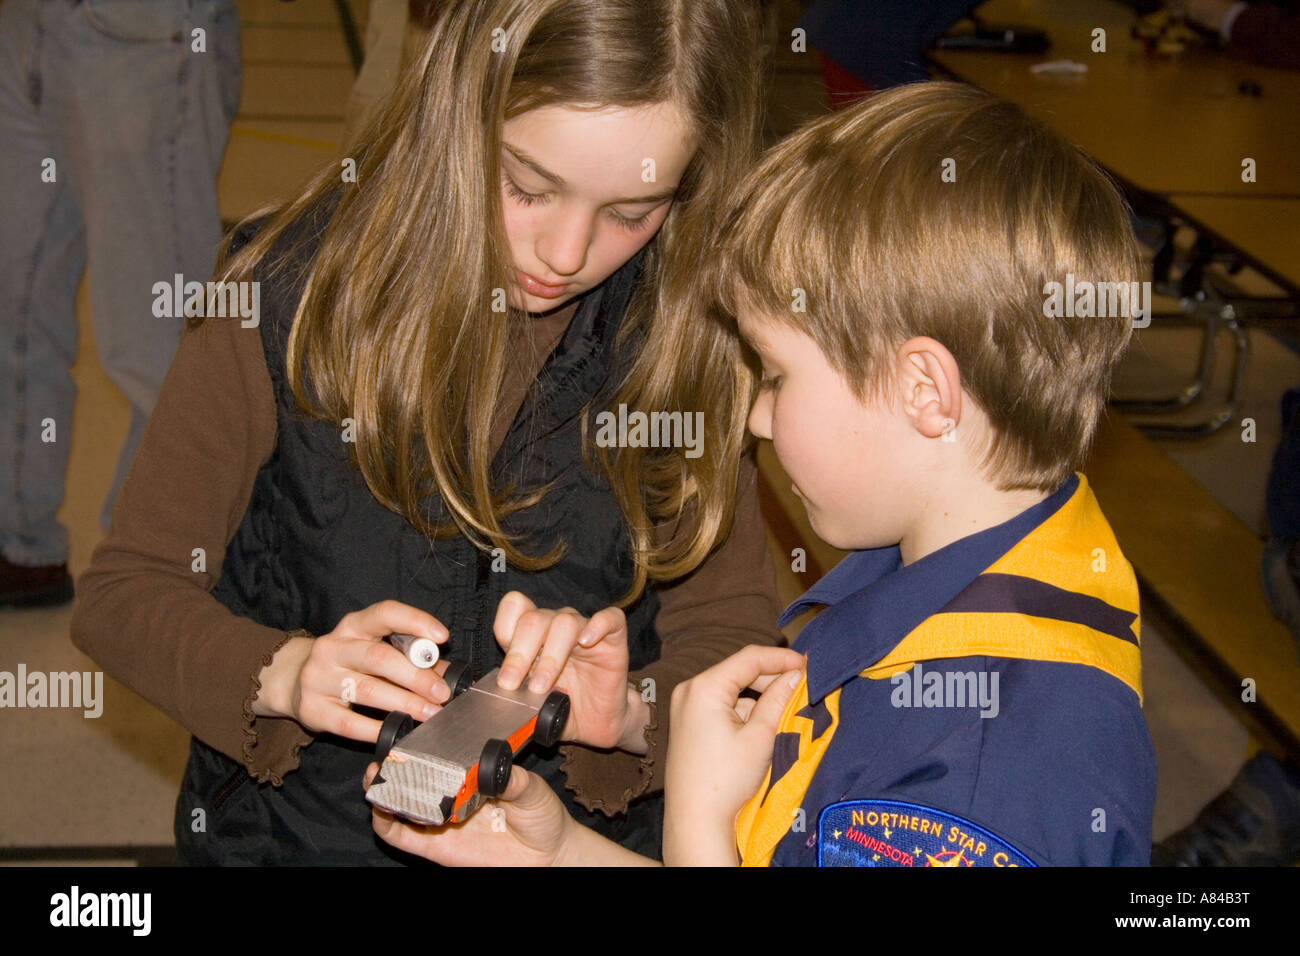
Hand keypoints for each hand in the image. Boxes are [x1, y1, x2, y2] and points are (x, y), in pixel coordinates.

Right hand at [254, 600, 450, 742]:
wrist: (293, 679)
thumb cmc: (348, 663)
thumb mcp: (373, 649)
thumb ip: (409, 657)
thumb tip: (446, 674)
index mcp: (354, 626)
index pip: (385, 613)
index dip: (415, 622)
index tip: (443, 637)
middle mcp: (333, 647)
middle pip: (379, 658)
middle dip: (416, 677)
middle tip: (441, 693)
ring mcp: (318, 677)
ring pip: (368, 690)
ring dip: (405, 703)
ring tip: (430, 714)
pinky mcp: (311, 709)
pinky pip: (349, 723)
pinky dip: (377, 729)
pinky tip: (397, 732)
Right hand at [365, 762, 577, 865]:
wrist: (548, 854)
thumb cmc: (542, 816)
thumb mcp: (531, 788)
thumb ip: (510, 777)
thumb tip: (492, 761)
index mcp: (470, 775)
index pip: (438, 757)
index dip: (418, 745)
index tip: (407, 732)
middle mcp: (450, 796)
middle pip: (411, 778)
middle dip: (391, 765)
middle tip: (383, 755)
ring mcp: (440, 821)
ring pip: (398, 805)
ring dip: (381, 790)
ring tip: (375, 774)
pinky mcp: (435, 847)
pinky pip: (401, 836)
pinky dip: (385, 823)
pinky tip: (382, 808)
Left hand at [492, 591, 640, 750]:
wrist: (596, 723)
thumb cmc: (563, 708)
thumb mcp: (531, 704)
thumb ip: (516, 695)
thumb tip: (499, 697)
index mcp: (532, 637)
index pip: (514, 609)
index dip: (505, 632)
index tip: (503, 673)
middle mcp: (556, 627)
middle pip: (534, 619)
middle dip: (519, 654)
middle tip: (513, 684)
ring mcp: (585, 630)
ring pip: (564, 621)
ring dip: (551, 655)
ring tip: (542, 685)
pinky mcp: (613, 638)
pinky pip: (610, 618)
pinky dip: (597, 625)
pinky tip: (587, 641)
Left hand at [664, 644, 804, 865]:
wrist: (695, 819)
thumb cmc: (725, 780)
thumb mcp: (760, 736)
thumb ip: (779, 699)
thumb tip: (796, 675)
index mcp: (704, 687)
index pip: (749, 658)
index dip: (781, 658)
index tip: (808, 664)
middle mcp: (690, 690)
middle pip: (739, 672)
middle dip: (771, 679)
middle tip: (803, 686)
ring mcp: (686, 706)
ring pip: (733, 691)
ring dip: (759, 698)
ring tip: (787, 710)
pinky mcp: (688, 723)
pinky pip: (722, 706)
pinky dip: (744, 712)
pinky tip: (763, 728)